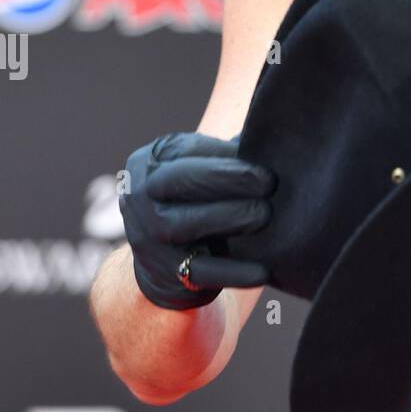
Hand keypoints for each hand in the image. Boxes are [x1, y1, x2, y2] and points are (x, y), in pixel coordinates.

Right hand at [118, 132, 274, 309]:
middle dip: (225, 179)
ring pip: (181, 224)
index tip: (264, 160)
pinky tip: (263, 270)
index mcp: (148, 162)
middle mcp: (138, 196)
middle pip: (176, 181)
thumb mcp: (201, 169)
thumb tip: (271, 138)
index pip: (184, 151)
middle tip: (269, 183)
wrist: (164, 261)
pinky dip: (234, 271)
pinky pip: (199, 272)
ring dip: (228, 217)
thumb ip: (228, 153)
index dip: (224, 154)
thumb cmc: (196, 199)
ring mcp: (146, 236)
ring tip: (265, 214)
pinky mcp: (164, 273)